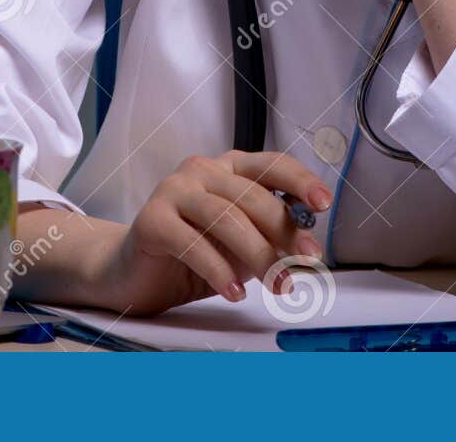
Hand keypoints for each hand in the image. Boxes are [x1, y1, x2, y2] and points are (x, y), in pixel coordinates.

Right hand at [93, 150, 332, 315]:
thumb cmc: (191, 254)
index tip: (324, 202)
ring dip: (259, 257)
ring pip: (227, 219)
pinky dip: (219, 271)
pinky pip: (193, 244)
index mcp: (228, 168)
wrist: (131, 272)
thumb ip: (270, 235)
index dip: (300, 181)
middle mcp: (201, 171)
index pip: (271, 164)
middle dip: (285, 232)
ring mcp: (173, 191)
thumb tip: (310, 243)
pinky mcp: (152, 220)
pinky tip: (235, 292)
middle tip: (306, 263)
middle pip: (252, 196)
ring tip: (278, 285)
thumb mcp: (240, 244)